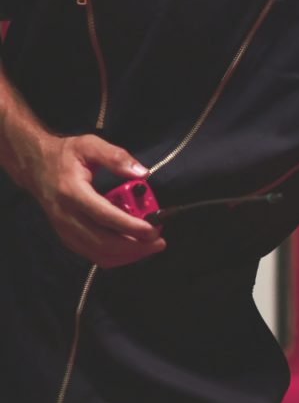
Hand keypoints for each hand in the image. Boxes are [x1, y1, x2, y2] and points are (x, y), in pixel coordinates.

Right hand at [23, 132, 165, 268]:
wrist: (36, 167)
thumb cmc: (65, 156)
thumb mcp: (89, 145)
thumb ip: (116, 157)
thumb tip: (142, 173)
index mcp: (73, 192)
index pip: (105, 216)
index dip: (131, 226)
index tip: (153, 229)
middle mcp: (67, 216)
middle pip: (103, 243)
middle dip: (135, 247)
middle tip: (158, 242)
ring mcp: (66, 230)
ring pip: (99, 254)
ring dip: (127, 255)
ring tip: (149, 246)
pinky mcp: (68, 238)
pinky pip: (94, 256)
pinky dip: (116, 257)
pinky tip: (132, 248)